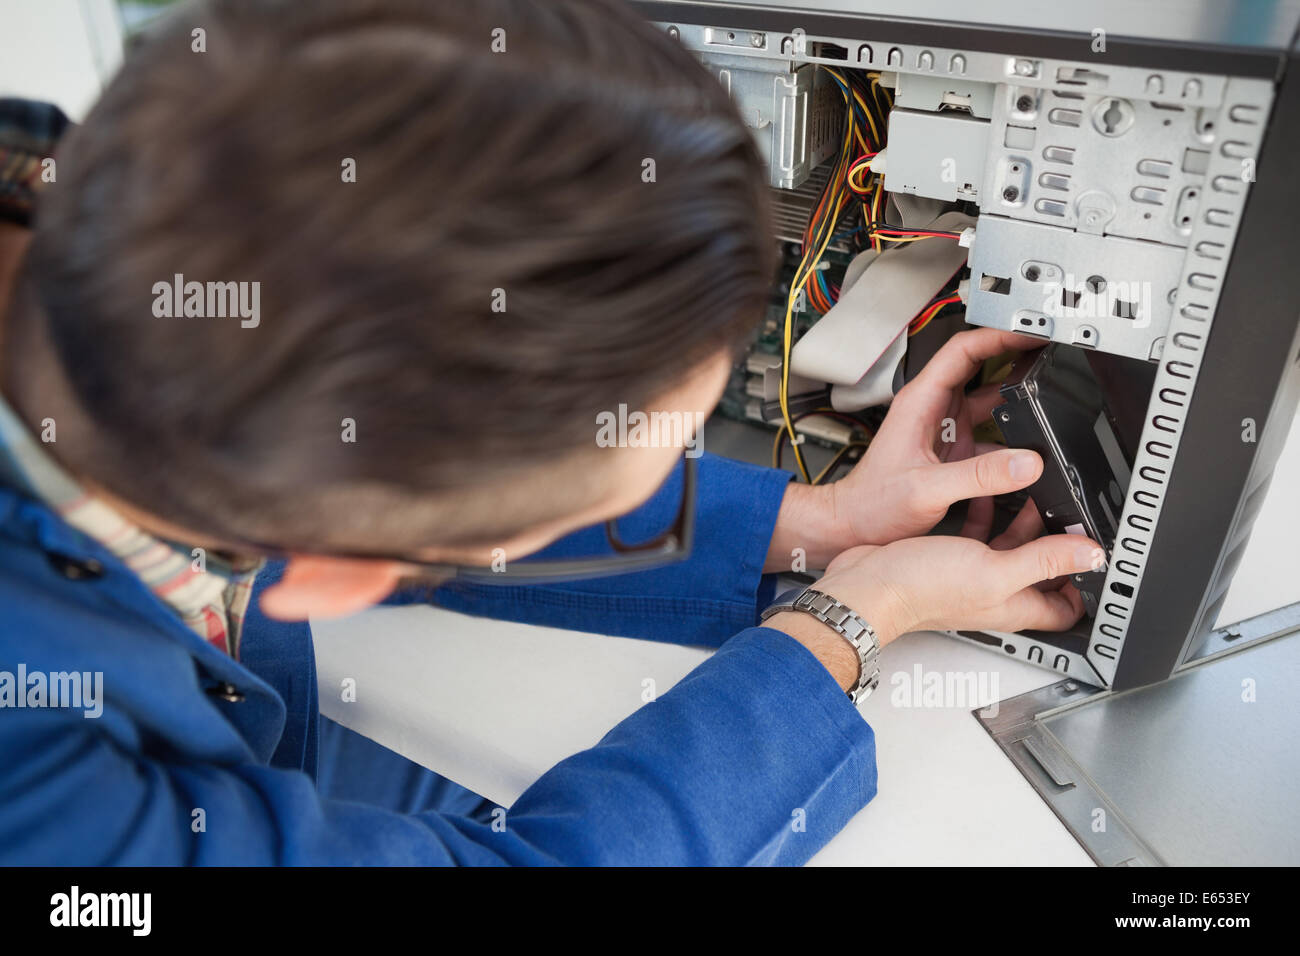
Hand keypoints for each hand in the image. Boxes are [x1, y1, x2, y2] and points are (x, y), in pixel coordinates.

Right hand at [766, 521, 1103, 691]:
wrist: (866, 585)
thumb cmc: (920, 587)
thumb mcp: (995, 569)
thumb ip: (1044, 560)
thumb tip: (1091, 554)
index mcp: (1012, 604)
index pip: (1065, 608)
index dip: (1086, 587)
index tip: (1096, 556)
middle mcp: (993, 593)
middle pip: (1040, 572)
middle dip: (1058, 544)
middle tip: (1068, 514)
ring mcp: (968, 577)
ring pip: (1010, 550)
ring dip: (1025, 524)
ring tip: (1036, 496)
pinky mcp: (945, 559)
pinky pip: (977, 536)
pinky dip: (987, 515)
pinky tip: (985, 496)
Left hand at [834, 327, 1050, 543]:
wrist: (854, 525)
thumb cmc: (871, 503)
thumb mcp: (926, 489)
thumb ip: (977, 477)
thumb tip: (1026, 463)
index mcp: (920, 402)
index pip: (963, 351)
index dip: (999, 337)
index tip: (1030, 333)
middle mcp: (933, 409)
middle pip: (980, 369)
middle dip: (1015, 359)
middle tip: (1050, 357)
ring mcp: (945, 428)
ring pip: (987, 401)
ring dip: (1016, 398)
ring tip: (1050, 394)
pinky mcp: (953, 450)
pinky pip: (989, 433)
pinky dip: (1011, 435)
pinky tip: (1030, 443)